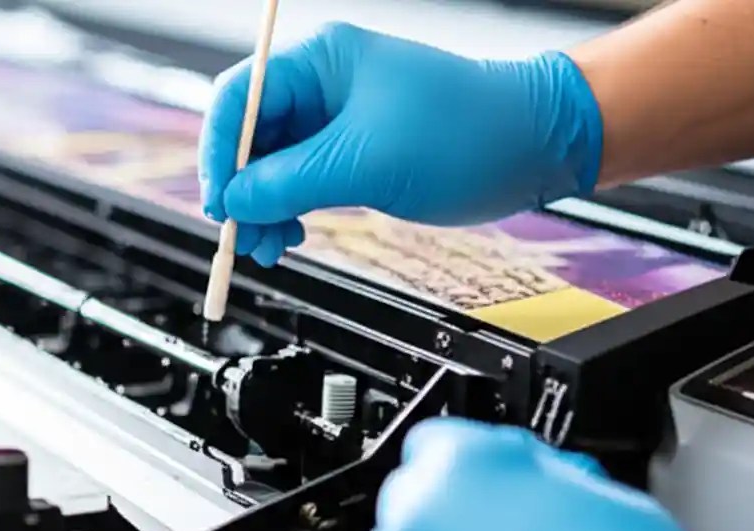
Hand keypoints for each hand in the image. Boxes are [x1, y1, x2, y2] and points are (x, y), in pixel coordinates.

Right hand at [198, 23, 603, 267]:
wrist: (536, 146)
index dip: (217, 152)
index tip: (217, 201)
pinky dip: (289, 209)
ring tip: (268, 246)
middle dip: (240, 188)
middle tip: (240, 235)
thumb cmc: (468, 133)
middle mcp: (322, 84)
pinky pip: (300, 179)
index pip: (238, 99)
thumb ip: (288, 182)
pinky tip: (291, 234)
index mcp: (320, 61)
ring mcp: (337, 119)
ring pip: (272, 164)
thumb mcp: (364, 163)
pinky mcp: (353, 151)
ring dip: (262, 206)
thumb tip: (233, 200)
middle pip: (249, 134)